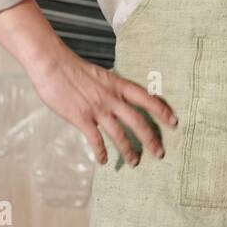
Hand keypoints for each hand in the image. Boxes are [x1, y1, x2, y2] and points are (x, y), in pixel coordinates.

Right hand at [30, 47, 176, 166]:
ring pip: (119, 134)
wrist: (52, 64)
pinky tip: (104, 161)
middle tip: (159, 153)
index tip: (174, 122)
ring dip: (128, 150)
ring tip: (135, 162)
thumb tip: (120, 101)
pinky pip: (95, 139)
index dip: (162, 111)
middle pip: (138, 121)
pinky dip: (101, 152)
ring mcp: (97, 109)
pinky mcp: (81, 118)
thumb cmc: (74, 68)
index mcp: (118, 85)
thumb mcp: (101, 76)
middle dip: (151, 139)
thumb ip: (112, 89)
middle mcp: (112, 98)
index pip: (147, 98)